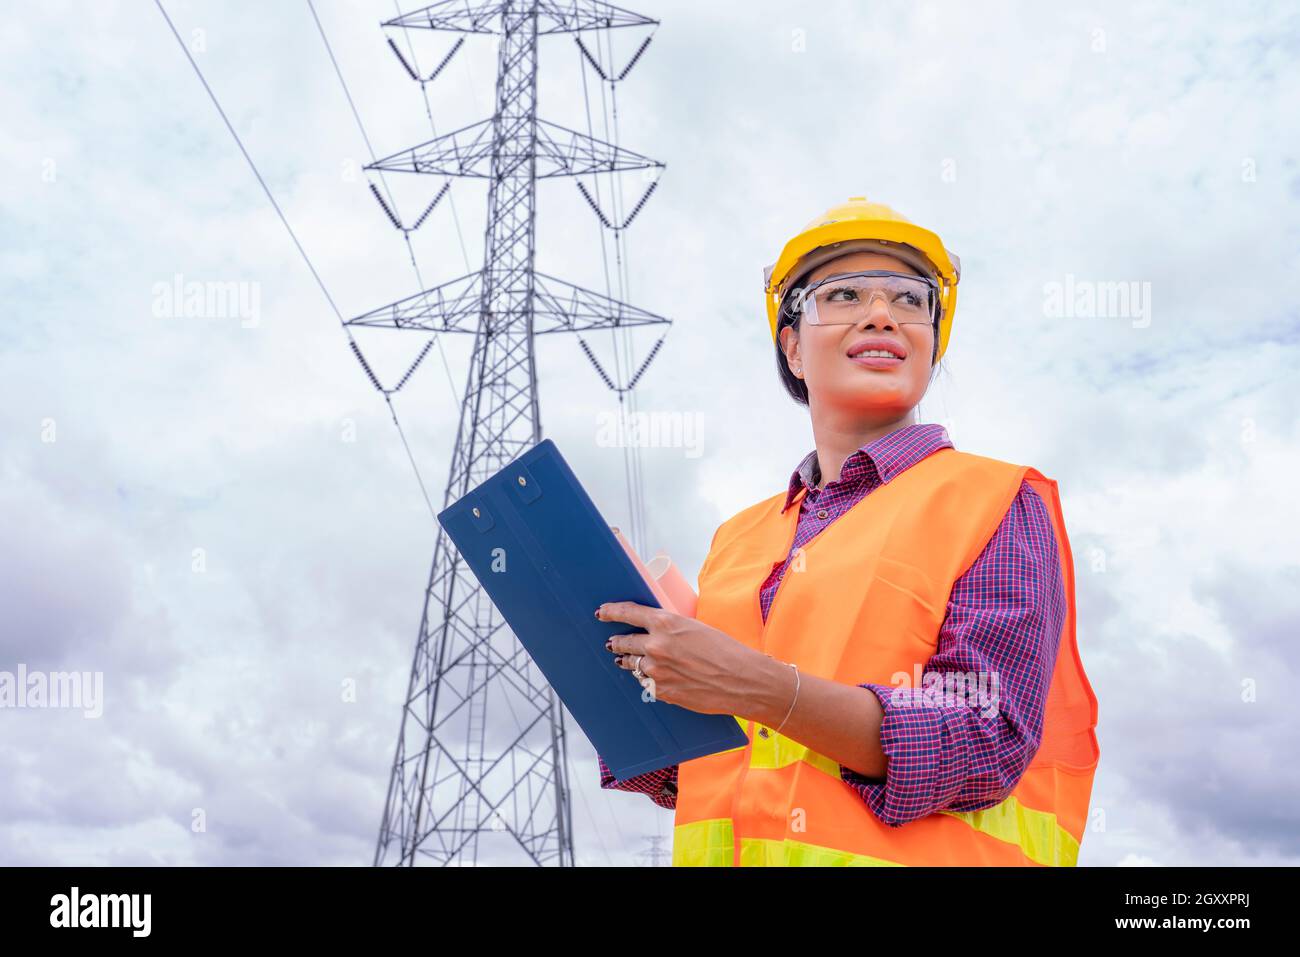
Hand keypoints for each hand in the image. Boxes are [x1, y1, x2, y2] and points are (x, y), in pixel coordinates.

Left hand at [597, 601, 785, 717]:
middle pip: (624, 640)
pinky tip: (649, 675)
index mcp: (666, 623)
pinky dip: (645, 677)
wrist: (742, 680)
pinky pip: (644, 681)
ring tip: (623, 658)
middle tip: (612, 641)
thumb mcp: (696, 627)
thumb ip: (672, 628)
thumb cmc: (726, 650)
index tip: (601, 613)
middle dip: (617, 640)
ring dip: (626, 660)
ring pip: (630, 663)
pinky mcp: (661, 690)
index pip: (628, 612)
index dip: (611, 612)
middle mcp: (656, 645)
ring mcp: (656, 670)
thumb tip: (658, 630)